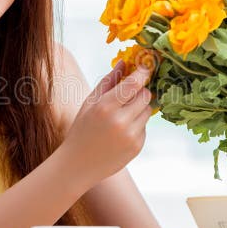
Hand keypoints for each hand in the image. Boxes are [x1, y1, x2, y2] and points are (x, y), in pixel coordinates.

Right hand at [60, 61, 152, 187]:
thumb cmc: (81, 129)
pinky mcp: (137, 146)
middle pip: (145, 95)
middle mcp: (120, 121)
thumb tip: (124, 62)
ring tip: (120, 116)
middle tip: (129, 94)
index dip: (143, 73)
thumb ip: (108, 81)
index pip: (134, 84)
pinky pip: (144, 127)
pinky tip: (120, 132)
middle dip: (140, 91)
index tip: (146, 66)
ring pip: (147, 111)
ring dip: (139, 108)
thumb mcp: (89, 103)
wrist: (78, 165)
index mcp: (105, 107)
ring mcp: (131, 136)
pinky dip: (137, 124)